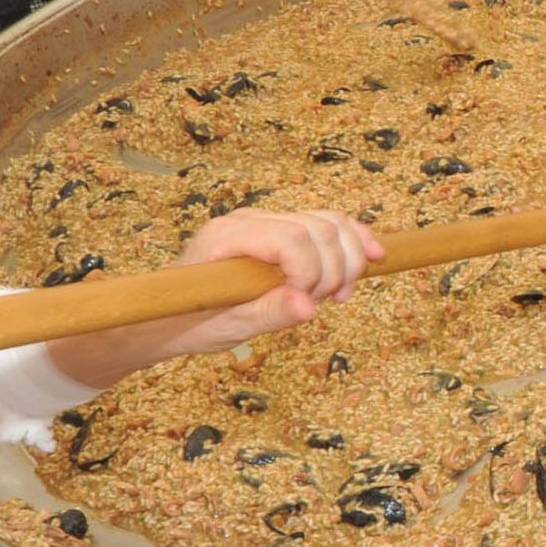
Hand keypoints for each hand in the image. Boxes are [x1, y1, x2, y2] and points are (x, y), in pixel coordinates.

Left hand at [142, 210, 382, 360]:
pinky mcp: (281, 230)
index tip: (308, 304)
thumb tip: (309, 308)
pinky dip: (352, 240)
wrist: (172, 316)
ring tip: (341, 295)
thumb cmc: (192, 322)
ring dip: (348, 258)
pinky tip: (373, 256)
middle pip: (317, 228)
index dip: (311, 271)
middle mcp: (249, 220)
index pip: (291, 238)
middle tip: (327, 304)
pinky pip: (326, 224)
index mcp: (228, 237)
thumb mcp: (226, 327)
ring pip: (328, 222)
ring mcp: (266, 221)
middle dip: (334, 269)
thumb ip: (268, 313)